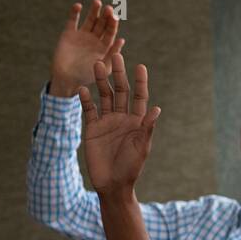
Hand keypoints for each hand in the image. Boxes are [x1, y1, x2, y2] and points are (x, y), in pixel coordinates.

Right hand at [50, 1, 123, 97]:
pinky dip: (74, 13)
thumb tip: (122, 40)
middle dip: (105, 16)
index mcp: (104, 46)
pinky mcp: (69, 33)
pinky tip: (78, 6)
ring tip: (97, 2)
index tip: (115, 16)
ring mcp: (82, 35)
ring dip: (94, 11)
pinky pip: (72, 21)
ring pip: (90, 20)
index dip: (113, 24)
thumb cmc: (87, 76)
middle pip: (102, 24)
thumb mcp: (103, 67)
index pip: (110, 32)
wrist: (67, 79)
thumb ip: (112, 54)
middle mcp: (95, 39)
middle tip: (109, 8)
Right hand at [80, 54, 159, 197]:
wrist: (112, 183)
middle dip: (119, 74)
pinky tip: (83, 88)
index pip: (140, 97)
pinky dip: (85, 99)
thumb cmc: (131, 167)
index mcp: (137, 121)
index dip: (140, 82)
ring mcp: (106, 121)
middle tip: (116, 55)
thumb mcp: (142, 147)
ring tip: (98, 65)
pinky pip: (88, 110)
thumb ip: (147, 127)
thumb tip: (157, 108)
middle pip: (121, 91)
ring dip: (101, 81)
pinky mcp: (92, 128)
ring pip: (104, 96)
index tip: (140, 66)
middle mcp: (122, 118)